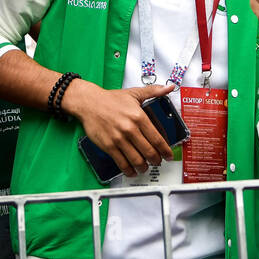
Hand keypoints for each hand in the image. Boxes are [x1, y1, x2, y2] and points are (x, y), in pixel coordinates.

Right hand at [60, 79, 174, 176]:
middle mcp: (130, 129)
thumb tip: (169, 87)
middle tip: (158, 162)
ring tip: (145, 167)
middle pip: (148, 151)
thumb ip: (154, 91)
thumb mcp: (135, 93)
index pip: (157, 138)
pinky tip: (132, 171)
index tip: (168, 155)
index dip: (165, 150)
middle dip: (156, 160)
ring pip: (136, 160)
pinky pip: (121, 162)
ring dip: (144, 167)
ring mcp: (119, 139)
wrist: (89, 103)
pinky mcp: (108, 146)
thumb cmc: (111, 99)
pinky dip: (128, 170)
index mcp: (139, 117)